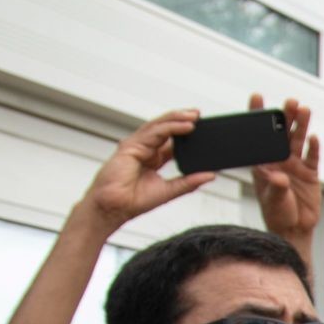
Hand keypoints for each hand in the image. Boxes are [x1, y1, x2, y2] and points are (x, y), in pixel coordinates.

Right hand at [73, 110, 214, 232]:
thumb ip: (189, 182)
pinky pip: (153, 132)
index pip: (172, 141)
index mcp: (153, 158)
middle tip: (199, 115)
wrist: (114, 208)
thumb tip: (210, 175)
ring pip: (159, 126)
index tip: (203, 128)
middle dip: (182, 119)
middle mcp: (145, 150)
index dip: (185, 133)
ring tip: (194, 116)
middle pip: (165, 129)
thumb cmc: (134, 201)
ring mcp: (137, 146)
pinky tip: (185, 127)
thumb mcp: (169, 191)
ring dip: (177, 119)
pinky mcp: (131, 146)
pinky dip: (170, 128)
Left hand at [249, 93, 320, 240]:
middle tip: (289, 102)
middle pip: (282, 134)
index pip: (259, 136)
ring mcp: (295, 166)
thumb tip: (280, 176)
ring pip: (298, 141)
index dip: (258, 116)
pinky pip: (312, 157)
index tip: (257, 96)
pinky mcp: (310, 174)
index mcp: (264, 164)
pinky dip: (313, 148)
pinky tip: (314, 138)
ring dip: (301, 125)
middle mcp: (279, 161)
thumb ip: (277, 187)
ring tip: (304, 109)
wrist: (293, 230)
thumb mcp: (273, 200)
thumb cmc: (276, 215)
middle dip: (286, 117)